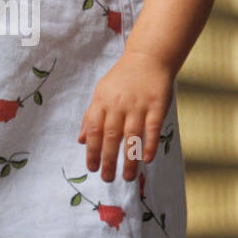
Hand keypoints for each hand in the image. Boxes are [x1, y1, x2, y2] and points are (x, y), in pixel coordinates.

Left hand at [77, 51, 173, 182]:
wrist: (147, 58)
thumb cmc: (122, 80)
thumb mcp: (101, 94)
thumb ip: (91, 117)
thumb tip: (81, 140)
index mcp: (102, 102)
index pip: (93, 129)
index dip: (91, 150)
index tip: (92, 168)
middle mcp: (119, 104)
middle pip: (111, 136)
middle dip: (108, 160)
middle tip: (107, 178)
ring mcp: (139, 105)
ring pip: (132, 135)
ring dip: (129, 159)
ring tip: (128, 177)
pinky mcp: (157, 105)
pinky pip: (153, 127)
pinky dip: (150, 143)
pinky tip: (147, 159)